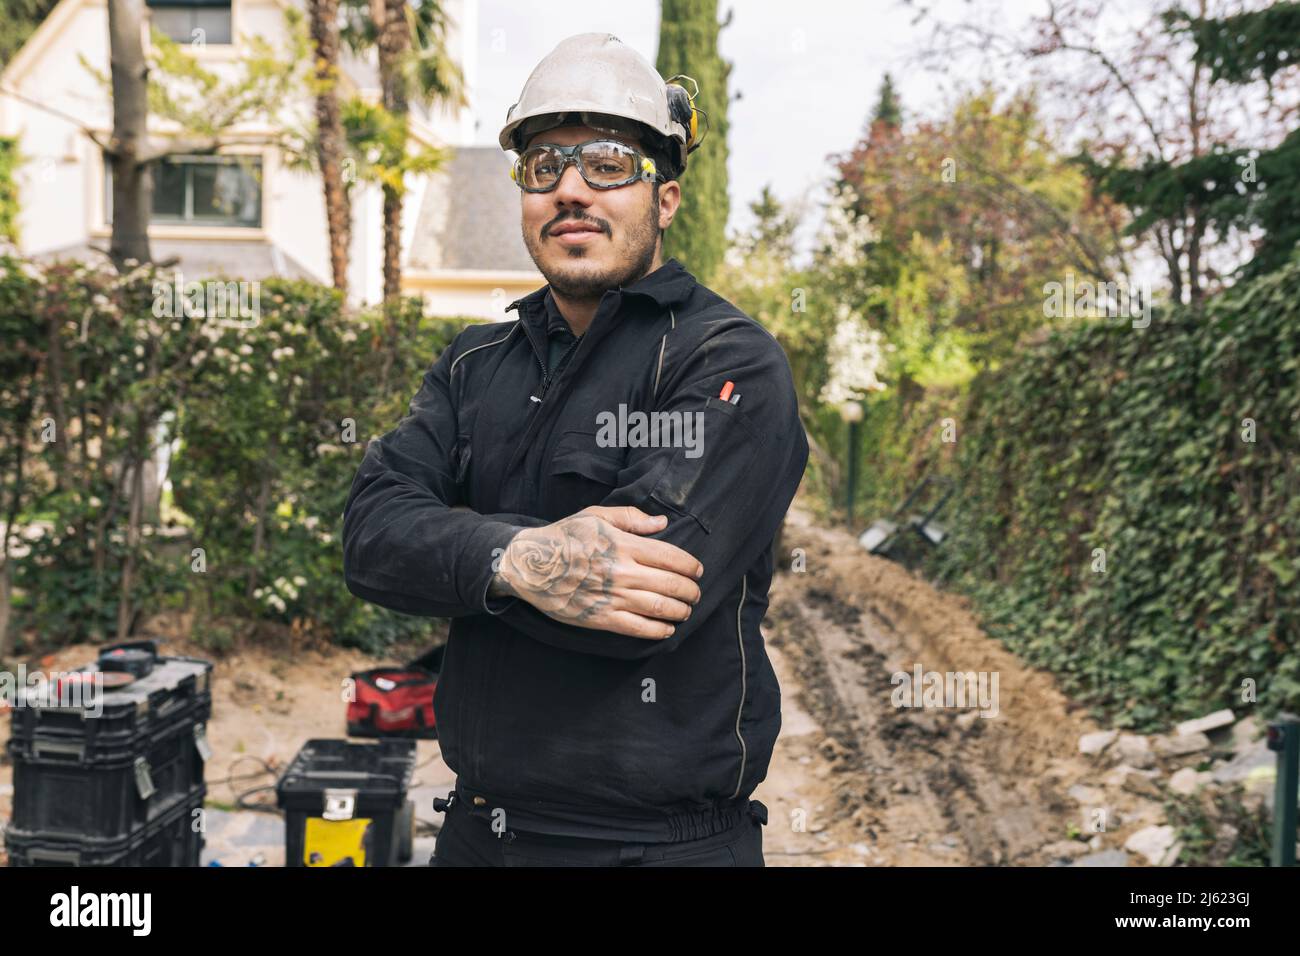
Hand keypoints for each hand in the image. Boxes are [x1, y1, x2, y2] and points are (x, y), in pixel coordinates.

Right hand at [490, 505, 703, 638]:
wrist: (531, 565)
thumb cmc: (564, 537)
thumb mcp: (596, 516)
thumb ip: (631, 517)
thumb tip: (662, 523)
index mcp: (624, 545)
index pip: (670, 557)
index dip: (690, 566)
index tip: (697, 570)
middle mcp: (622, 571)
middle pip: (670, 584)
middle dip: (690, 590)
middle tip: (696, 593)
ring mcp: (612, 596)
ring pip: (659, 607)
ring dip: (680, 610)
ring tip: (686, 610)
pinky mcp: (601, 618)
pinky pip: (637, 627)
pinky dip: (658, 630)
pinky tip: (667, 628)